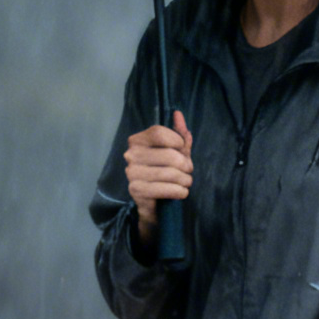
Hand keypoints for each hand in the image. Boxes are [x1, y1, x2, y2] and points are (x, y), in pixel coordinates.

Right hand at [125, 111, 192, 240]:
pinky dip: (180, 191)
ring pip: (171, 173)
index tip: (183, 150)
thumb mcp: (175, 152)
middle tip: (188, 172)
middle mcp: (131, 155)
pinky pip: (167, 188)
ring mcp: (132, 173)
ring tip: (185, 183)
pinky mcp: (137, 190)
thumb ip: (178, 134)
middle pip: (169, 155)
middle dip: (186, 165)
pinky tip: (181, 193)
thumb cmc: (166, 174)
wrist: (155, 205)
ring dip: (185, 180)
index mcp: (137, 141)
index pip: (159, 133)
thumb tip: (178, 114)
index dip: (177, 141)